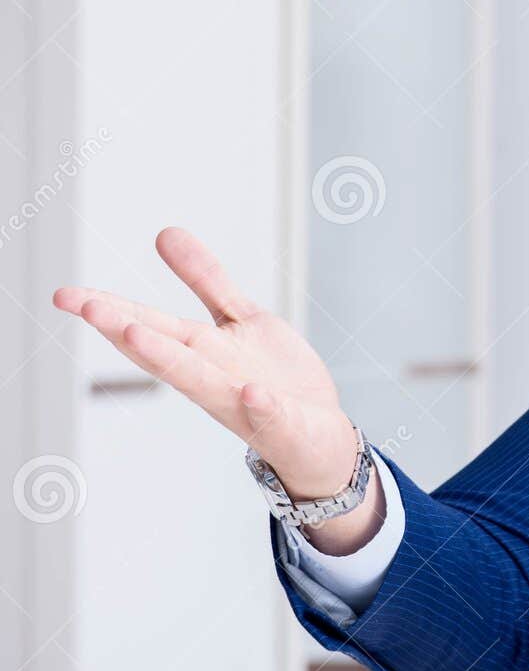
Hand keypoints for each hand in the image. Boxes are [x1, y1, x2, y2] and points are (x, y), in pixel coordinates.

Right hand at [53, 227, 357, 499]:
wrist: (318, 437)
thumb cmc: (273, 379)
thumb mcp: (241, 319)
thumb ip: (206, 281)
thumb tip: (165, 232)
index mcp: (201, 353)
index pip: (149, 328)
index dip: (110, 311)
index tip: (67, 296)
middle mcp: (214, 379)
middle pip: (166, 353)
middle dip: (129, 331)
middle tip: (88, 308)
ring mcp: (246, 404)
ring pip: (203, 384)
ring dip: (170, 361)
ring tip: (133, 333)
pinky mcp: (283, 422)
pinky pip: (271, 414)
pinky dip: (260, 404)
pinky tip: (252, 392)